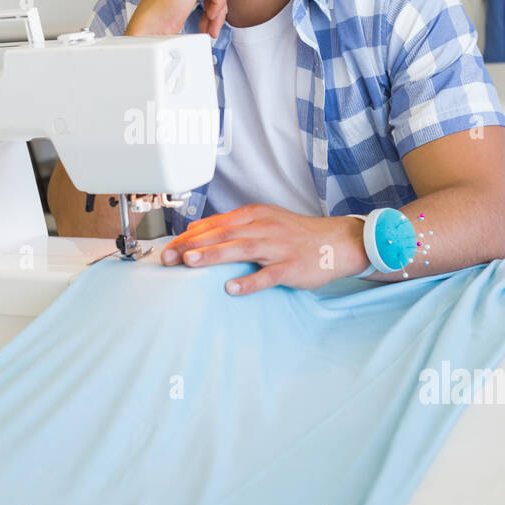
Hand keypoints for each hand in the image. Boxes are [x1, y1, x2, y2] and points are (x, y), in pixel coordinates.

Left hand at [159, 204, 367, 294]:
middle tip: (168, 256)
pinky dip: (250, 282)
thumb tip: (196, 232)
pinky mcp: (292, 266)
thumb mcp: (263, 221)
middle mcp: (264, 227)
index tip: (168, 247)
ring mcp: (278, 246)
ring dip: (214, 255)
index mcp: (255, 215)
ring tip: (191, 262)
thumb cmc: (296, 234)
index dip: (189, 236)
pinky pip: (269, 275)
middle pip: (222, 233)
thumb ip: (232, 226)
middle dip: (192, 245)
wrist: (336, 242)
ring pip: (241, 249)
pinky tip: (232, 288)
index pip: (215, 223)